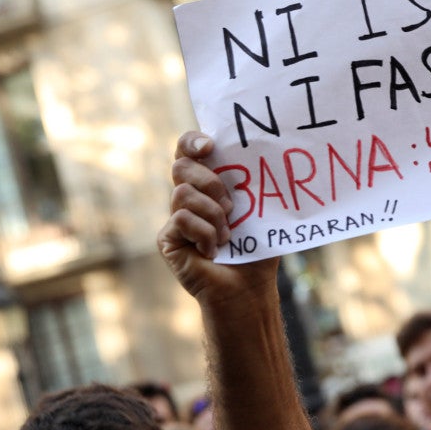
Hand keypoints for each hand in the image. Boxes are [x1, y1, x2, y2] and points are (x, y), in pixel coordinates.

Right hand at [158, 132, 278, 308]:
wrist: (248, 288)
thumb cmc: (256, 249)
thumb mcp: (258, 208)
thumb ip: (249, 181)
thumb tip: (262, 151)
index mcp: (206, 185)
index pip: (188, 150)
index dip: (192, 142)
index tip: (210, 146)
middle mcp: (187, 198)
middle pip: (181, 165)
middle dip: (209, 181)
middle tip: (230, 205)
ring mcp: (175, 218)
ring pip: (182, 193)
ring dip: (212, 215)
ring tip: (227, 236)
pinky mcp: (167, 239)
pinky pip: (181, 219)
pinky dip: (204, 234)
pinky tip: (212, 251)